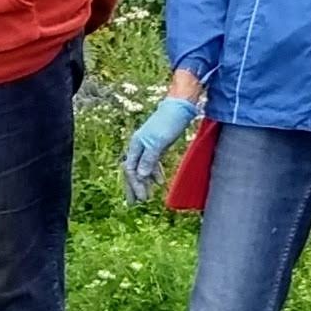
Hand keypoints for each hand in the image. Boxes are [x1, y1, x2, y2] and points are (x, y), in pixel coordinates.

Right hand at [122, 90, 200, 204]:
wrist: (180, 106)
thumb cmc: (169, 122)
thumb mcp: (158, 142)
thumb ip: (148, 159)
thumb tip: (139, 176)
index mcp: (136, 145)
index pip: (131, 169)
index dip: (135, 185)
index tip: (142, 199)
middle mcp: (139, 146)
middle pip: (133, 170)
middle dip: (134, 187)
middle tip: (134, 204)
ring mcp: (148, 146)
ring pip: (142, 168)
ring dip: (144, 182)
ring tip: (147, 196)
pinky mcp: (157, 145)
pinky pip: (152, 163)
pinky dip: (154, 173)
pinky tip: (159, 182)